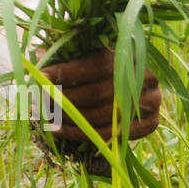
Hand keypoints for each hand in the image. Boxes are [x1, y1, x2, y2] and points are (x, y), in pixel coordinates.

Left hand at [39, 46, 160, 142]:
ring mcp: (151, 103)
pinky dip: (80, 134)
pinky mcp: (149, 124)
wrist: (137, 84)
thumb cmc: (106, 63)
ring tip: (42, 116)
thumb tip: (38, 55)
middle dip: (62, 99)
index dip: (66, 71)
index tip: (40, 75)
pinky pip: (109, 135)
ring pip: (101, 117)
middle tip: (37, 100)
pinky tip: (58, 130)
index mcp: (132, 53)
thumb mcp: (89, 52)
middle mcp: (146, 77)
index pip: (96, 64)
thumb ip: (67, 54)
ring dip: (66, 119)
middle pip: (97, 93)